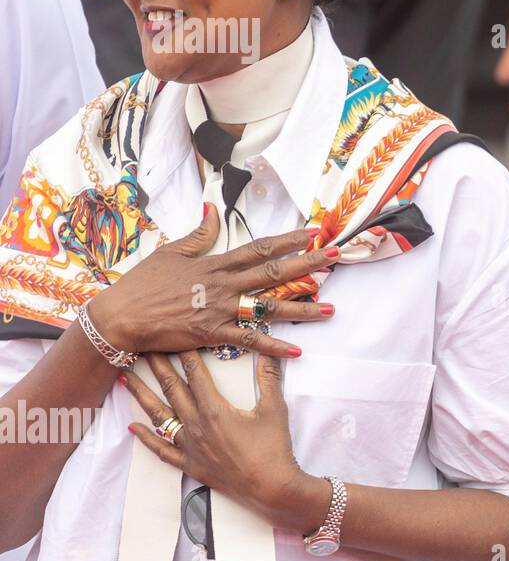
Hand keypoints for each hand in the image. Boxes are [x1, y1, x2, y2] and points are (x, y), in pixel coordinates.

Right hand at [87, 203, 337, 358]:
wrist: (120, 317)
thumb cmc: (142, 285)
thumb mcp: (170, 252)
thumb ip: (198, 235)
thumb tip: (212, 211)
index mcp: (216, 264)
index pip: (260, 249)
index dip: (289, 241)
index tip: (315, 232)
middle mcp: (224, 285)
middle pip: (274, 273)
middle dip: (308, 265)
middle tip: (335, 257)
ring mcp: (220, 310)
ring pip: (268, 307)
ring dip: (301, 308)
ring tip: (330, 308)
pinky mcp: (212, 334)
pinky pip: (249, 341)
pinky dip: (273, 347)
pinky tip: (297, 350)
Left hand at [123, 350, 314, 528]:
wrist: (270, 487)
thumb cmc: (273, 448)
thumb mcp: (275, 408)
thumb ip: (269, 377)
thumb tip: (271, 351)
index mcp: (215, 409)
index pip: (195, 374)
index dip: (185, 353)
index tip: (174, 336)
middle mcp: (196, 425)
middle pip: (171, 389)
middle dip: (157, 366)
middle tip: (142, 346)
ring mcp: (190, 446)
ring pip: (159, 416)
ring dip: (140, 395)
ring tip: (124, 378)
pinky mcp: (190, 464)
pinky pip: (162, 449)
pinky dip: (146, 438)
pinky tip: (133, 427)